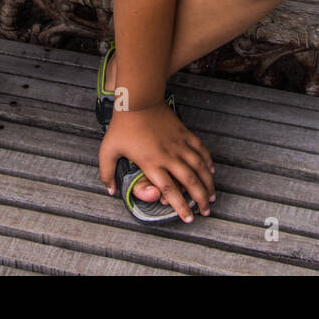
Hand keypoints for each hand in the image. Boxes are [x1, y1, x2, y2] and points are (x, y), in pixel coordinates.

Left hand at [98, 102, 214, 222]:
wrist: (139, 100)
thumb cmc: (123, 125)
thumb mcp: (108, 150)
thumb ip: (107, 172)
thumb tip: (109, 190)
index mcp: (151, 163)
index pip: (169, 190)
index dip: (179, 206)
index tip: (188, 218)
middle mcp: (168, 156)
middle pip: (190, 182)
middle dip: (199, 199)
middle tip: (205, 211)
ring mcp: (179, 144)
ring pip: (199, 167)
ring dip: (208, 183)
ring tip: (211, 196)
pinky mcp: (184, 133)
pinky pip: (200, 150)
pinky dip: (207, 161)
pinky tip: (211, 170)